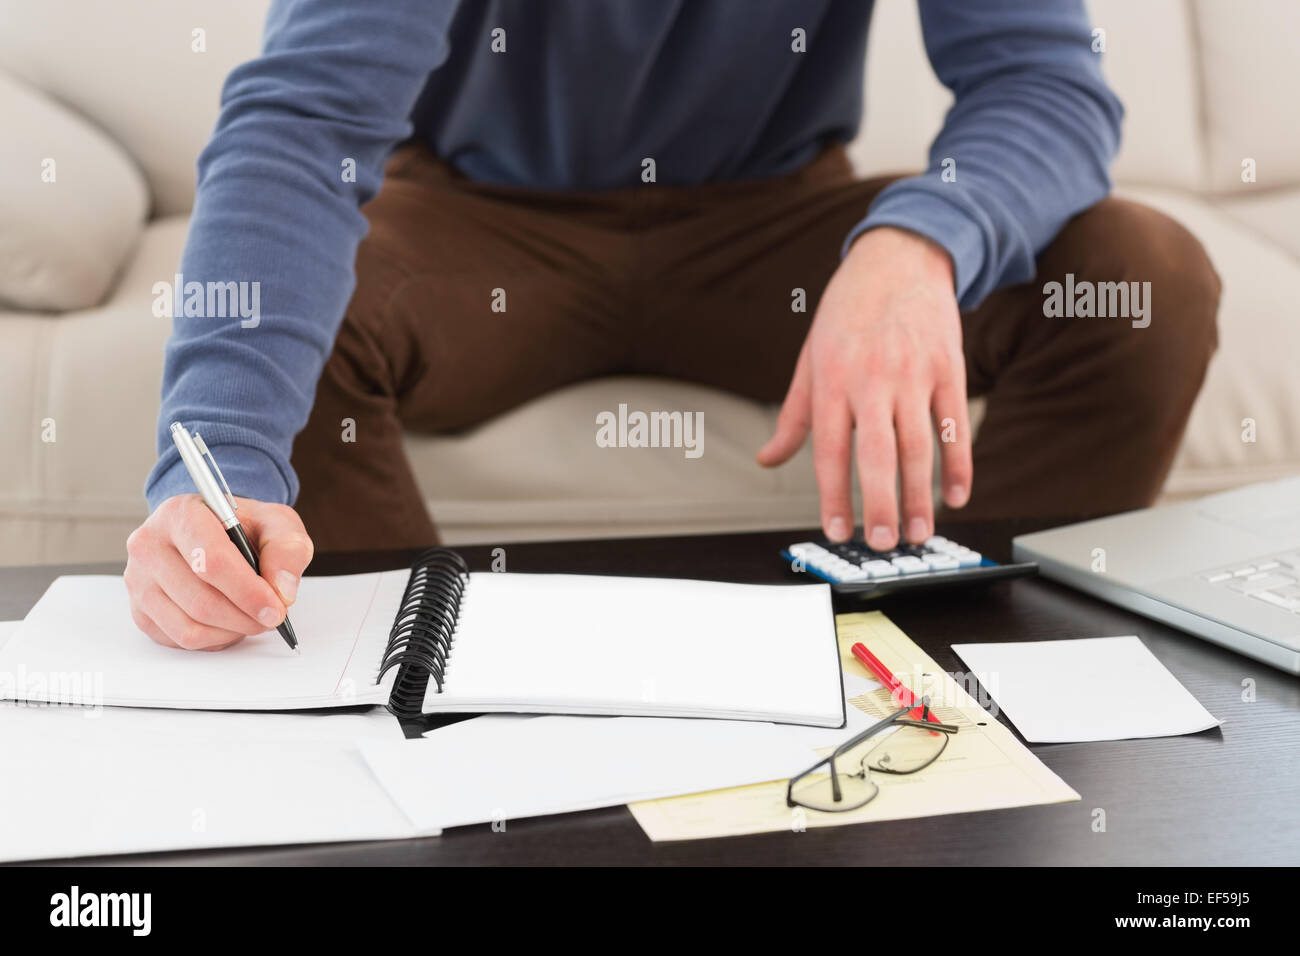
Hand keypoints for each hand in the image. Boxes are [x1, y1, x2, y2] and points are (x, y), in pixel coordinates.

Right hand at [125, 495, 313, 650]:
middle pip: (201, 600)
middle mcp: (149, 545)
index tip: (276, 608)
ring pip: (189, 627)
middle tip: (272, 618)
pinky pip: (179, 639)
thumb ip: (287, 549)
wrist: (215, 531)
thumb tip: (282, 591)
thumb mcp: (276, 523)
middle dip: (245, 617)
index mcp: (180, 514)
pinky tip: (229, 623)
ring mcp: (139, 580)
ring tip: (253, 619)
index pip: (210, 560)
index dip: (247, 591)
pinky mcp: (140, 609)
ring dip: (231, 632)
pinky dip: (214, 639)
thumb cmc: (243, 527)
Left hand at [757, 226, 971, 548]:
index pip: (828, 450)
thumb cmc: (847, 314)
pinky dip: (960, 463)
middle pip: (878, 455)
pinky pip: (956, 424)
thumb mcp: (810, 359)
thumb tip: (768, 459)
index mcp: (831, 381)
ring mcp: (914, 374)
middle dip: (880, 505)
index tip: (837, 532)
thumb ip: (793, 416)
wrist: (898, 259)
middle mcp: (872, 380)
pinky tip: (956, 495)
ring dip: (920, 496)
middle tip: (883, 544)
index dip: (833, 495)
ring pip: (919, 446)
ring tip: (918, 533)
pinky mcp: (948, 368)